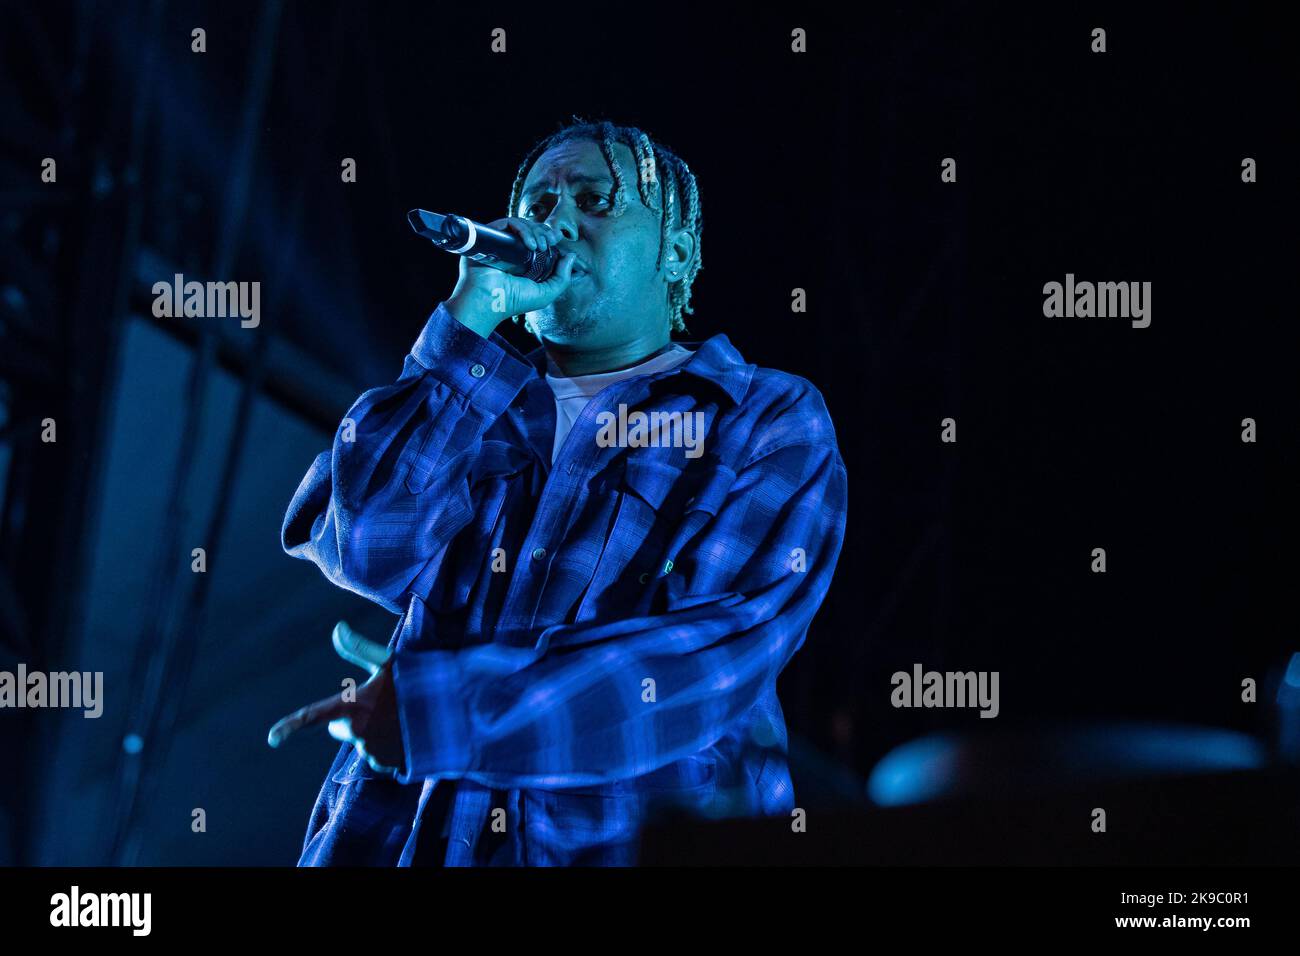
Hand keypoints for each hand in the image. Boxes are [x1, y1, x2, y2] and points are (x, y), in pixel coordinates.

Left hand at [267, 621, 405, 774]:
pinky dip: (389, 746)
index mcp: (351, 708)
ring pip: (362, 742)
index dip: (290, 726)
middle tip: (381, 704)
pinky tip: (407, 733)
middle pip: (340, 728)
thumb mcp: (389, 661)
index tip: (272, 738)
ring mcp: (372, 753)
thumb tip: (337, 627)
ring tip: (401, 717)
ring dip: (375, 731)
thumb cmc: (418, 684)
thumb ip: (358, 648)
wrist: (450, 714)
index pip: (312, 717)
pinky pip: (379, 756)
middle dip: (353, 719)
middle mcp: (356, 734)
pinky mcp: (388, 766)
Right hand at [446, 216, 577, 335]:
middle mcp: (511, 250)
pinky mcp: (489, 236)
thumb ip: (562, 278)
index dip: (548, 235)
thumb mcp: (546, 293)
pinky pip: (508, 223)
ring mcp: (500, 243)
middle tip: (549, 242)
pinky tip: (529, 244)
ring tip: (539, 246)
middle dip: (543, 232)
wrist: (489, 300)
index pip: (538, 239)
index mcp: (523, 261)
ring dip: (535, 231)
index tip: (556, 239)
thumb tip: (571, 256)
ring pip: (521, 224)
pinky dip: (522, 229)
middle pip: (531, 229)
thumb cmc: (514, 301)